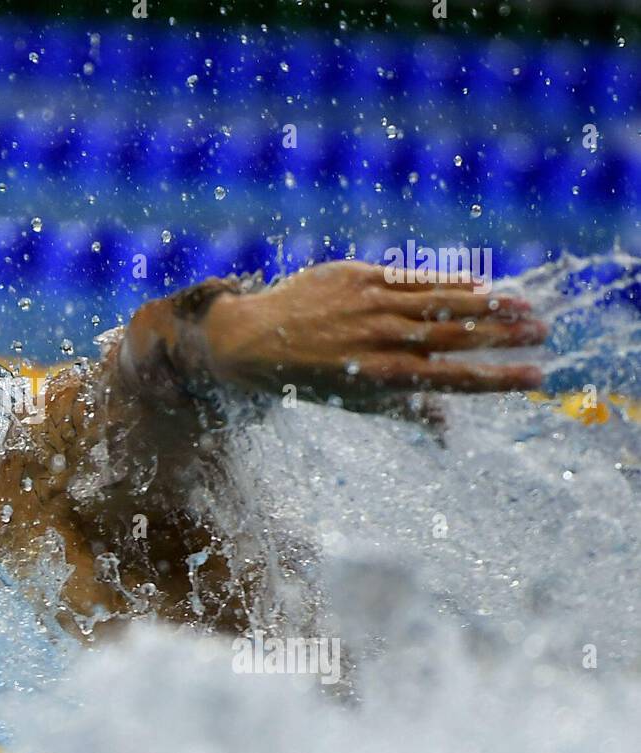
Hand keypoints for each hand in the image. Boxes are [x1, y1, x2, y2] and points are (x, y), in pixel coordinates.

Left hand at [198, 260, 545, 400]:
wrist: (251, 338)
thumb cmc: (307, 377)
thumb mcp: (353, 402)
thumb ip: (405, 410)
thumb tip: (446, 433)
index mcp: (384, 376)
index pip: (454, 379)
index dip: (498, 378)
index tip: (535, 377)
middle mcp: (382, 339)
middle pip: (457, 336)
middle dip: (505, 336)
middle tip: (543, 334)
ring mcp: (372, 304)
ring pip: (441, 302)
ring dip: (488, 305)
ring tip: (524, 306)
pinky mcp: (359, 277)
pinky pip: (413, 278)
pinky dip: (447, 281)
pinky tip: (479, 284)